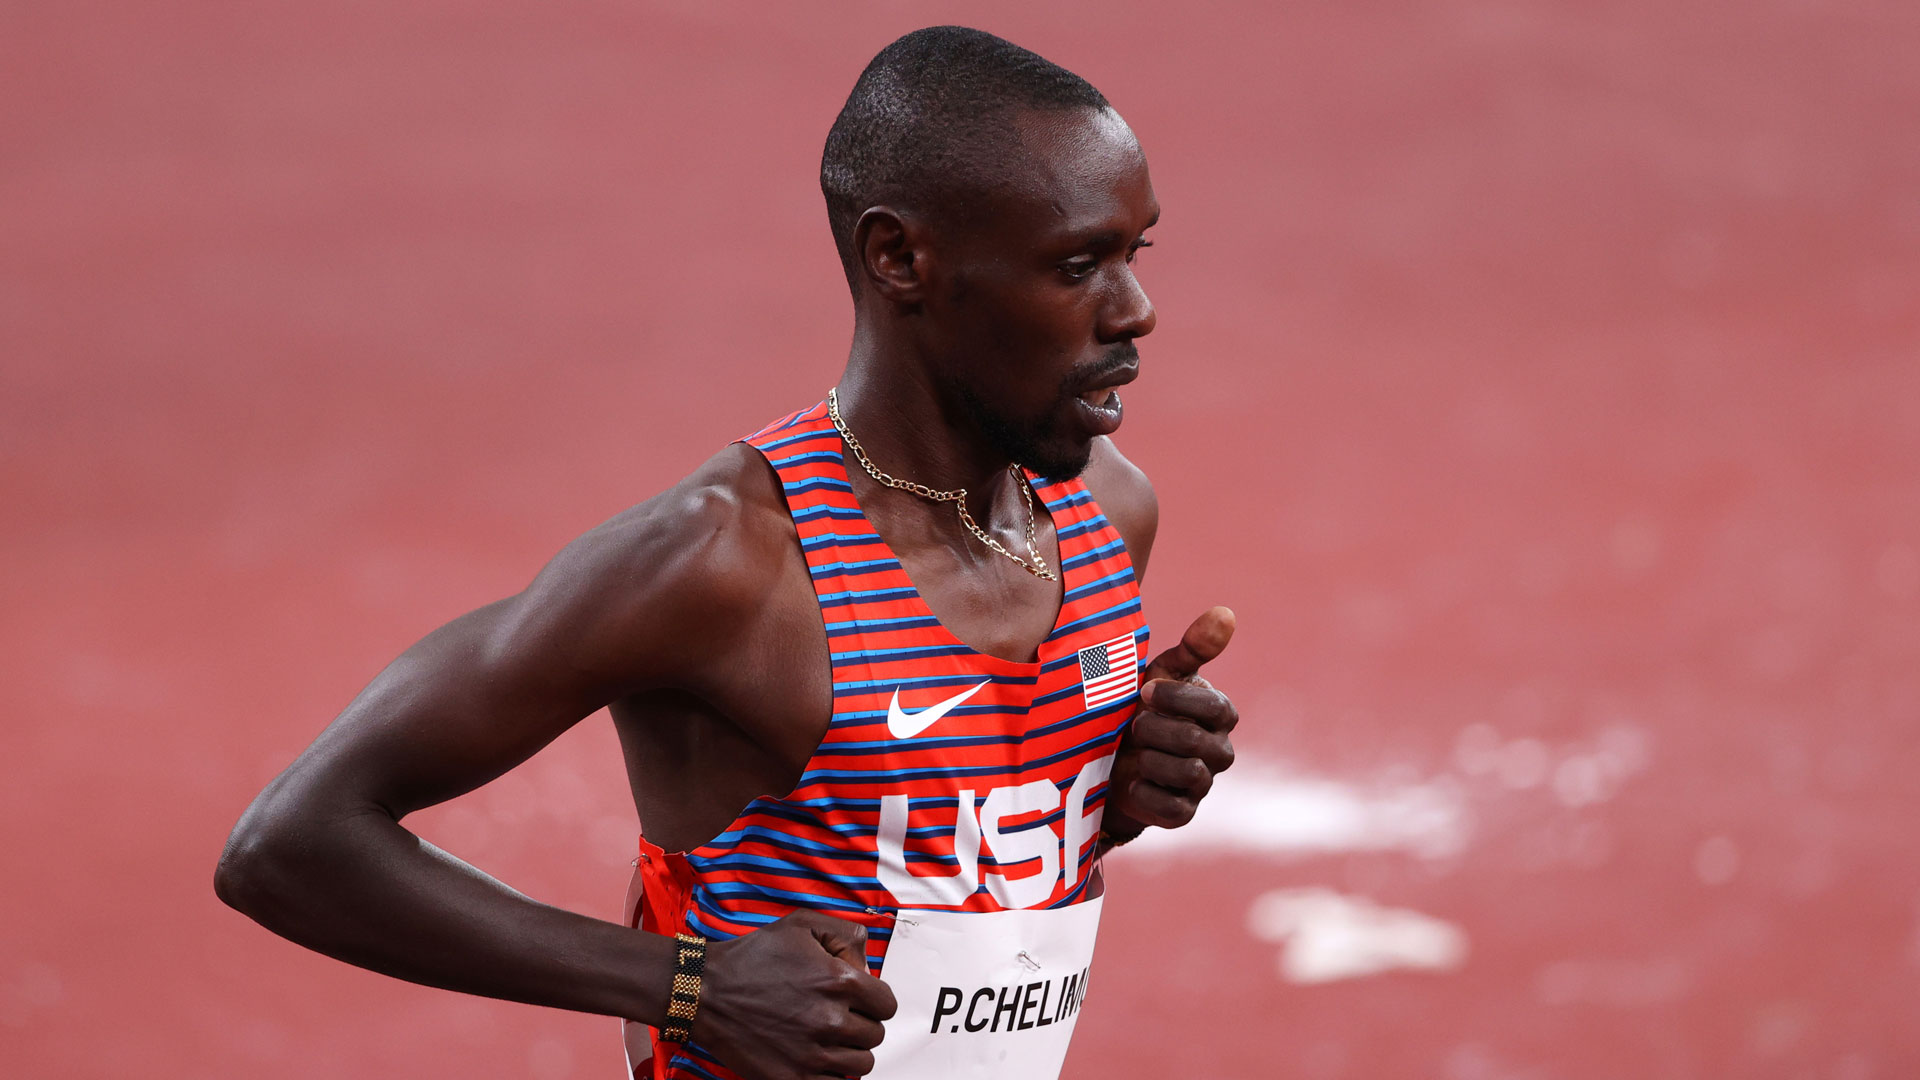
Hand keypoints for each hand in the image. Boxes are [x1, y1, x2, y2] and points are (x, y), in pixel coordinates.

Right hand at [693, 909, 897, 1079]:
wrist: (705, 992)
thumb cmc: (751, 957)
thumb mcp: (801, 924)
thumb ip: (845, 935)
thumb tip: (868, 962)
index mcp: (837, 981)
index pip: (887, 1005)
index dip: (875, 1000)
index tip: (860, 1000)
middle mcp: (830, 1019)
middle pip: (875, 1035)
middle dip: (861, 1024)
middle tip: (837, 1016)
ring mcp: (811, 1053)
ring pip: (861, 1064)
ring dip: (849, 1051)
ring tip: (826, 1037)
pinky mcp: (792, 1078)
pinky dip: (831, 1073)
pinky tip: (815, 1056)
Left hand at [1105, 606, 1236, 837]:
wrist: (1105, 755)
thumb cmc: (1138, 706)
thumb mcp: (1160, 673)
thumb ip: (1194, 647)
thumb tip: (1226, 613)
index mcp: (1221, 713)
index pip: (1214, 707)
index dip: (1176, 699)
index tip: (1144, 691)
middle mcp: (1222, 750)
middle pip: (1194, 741)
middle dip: (1154, 730)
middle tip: (1133, 725)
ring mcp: (1205, 785)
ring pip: (1187, 773)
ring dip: (1148, 759)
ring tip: (1134, 751)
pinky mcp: (1183, 814)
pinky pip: (1171, 807)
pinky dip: (1144, 792)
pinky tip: (1132, 780)